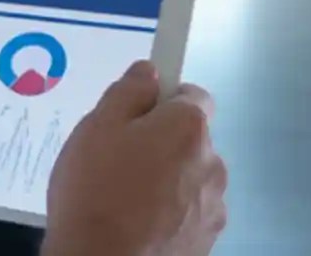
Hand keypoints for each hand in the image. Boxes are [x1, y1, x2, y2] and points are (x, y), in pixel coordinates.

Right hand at [43, 61, 227, 255]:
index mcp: (188, 126)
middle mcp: (212, 162)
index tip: (137, 111)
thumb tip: (149, 72)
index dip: (164, 98)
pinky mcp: (208, 238)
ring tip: (123, 194)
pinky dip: (170, 210)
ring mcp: (214, 204)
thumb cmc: (95, 189)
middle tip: (119, 156)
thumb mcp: (96, 127)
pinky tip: (136, 220)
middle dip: (162, 141)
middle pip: (190, 138)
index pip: (193, 94)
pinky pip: (190, 210)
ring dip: (168, 178)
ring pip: (190, 176)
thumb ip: (128, 92)